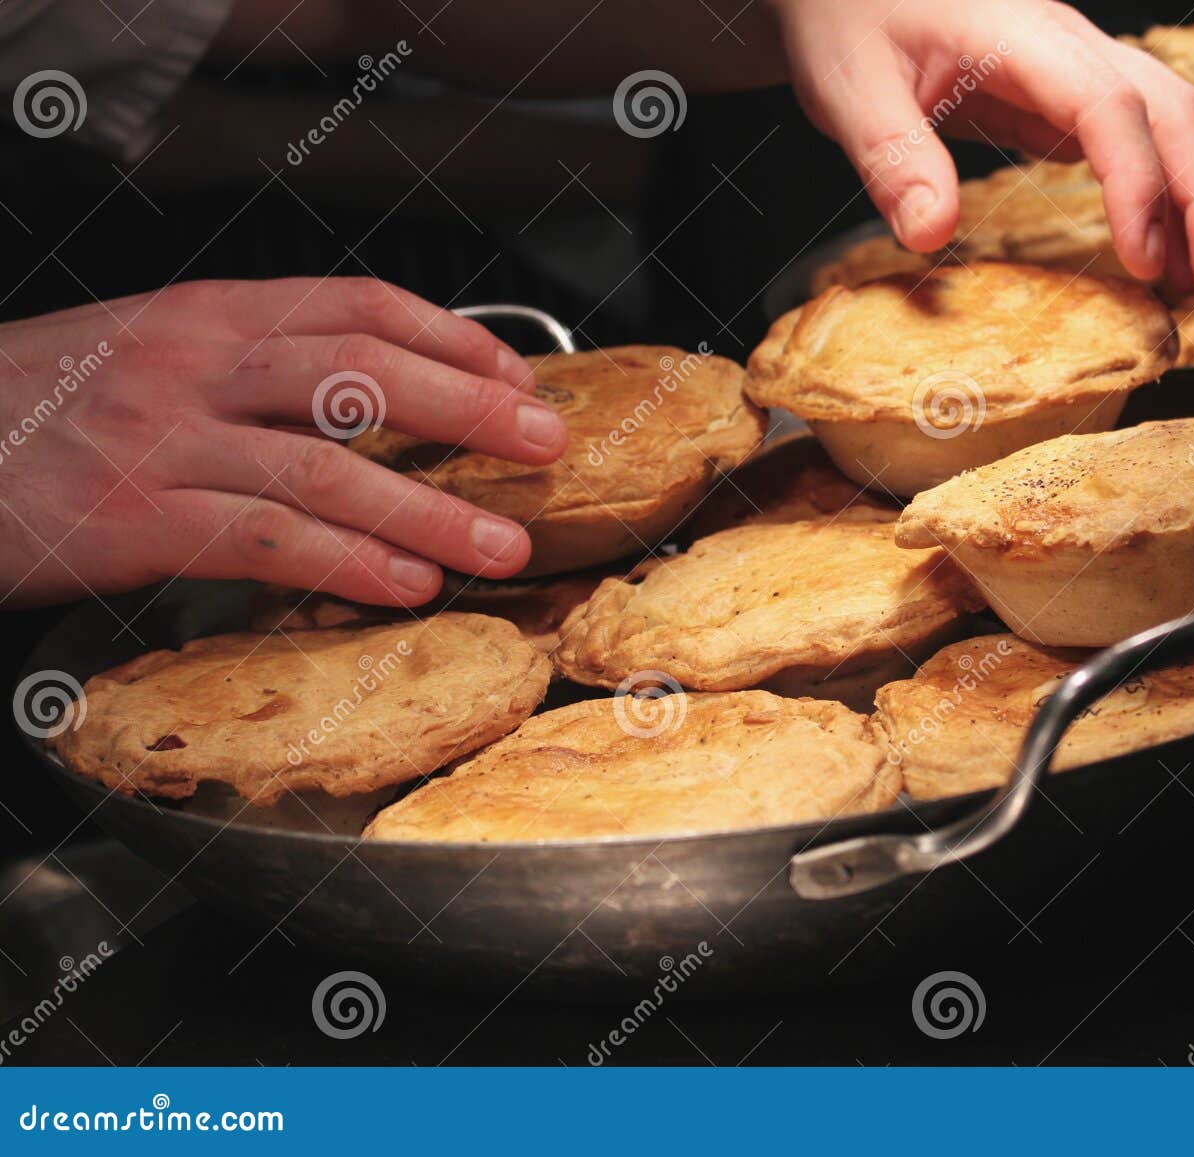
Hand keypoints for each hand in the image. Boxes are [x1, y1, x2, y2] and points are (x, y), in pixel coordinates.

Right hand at [0, 278, 567, 608]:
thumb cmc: (37, 413)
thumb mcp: (147, 355)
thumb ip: (249, 369)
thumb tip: (369, 404)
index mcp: (207, 314)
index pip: (358, 305)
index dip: (453, 340)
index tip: (517, 379)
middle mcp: (194, 362)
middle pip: (362, 369)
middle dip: (469, 407)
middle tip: (547, 445)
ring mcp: (164, 438)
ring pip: (328, 463)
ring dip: (429, 508)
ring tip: (501, 545)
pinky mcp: (135, 517)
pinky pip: (267, 538)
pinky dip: (348, 562)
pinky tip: (405, 585)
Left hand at [771, 0, 1193, 305]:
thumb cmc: (847, 20)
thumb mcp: (849, 89)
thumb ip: (891, 158)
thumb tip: (931, 233)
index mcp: (1020, 33)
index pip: (1108, 105)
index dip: (1137, 183)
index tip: (1143, 260)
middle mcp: (1067, 45)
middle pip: (1173, 111)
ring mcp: (1076, 69)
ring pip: (1172, 125)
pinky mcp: (1068, 98)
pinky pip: (1139, 143)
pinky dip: (1165, 199)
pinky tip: (1165, 257)